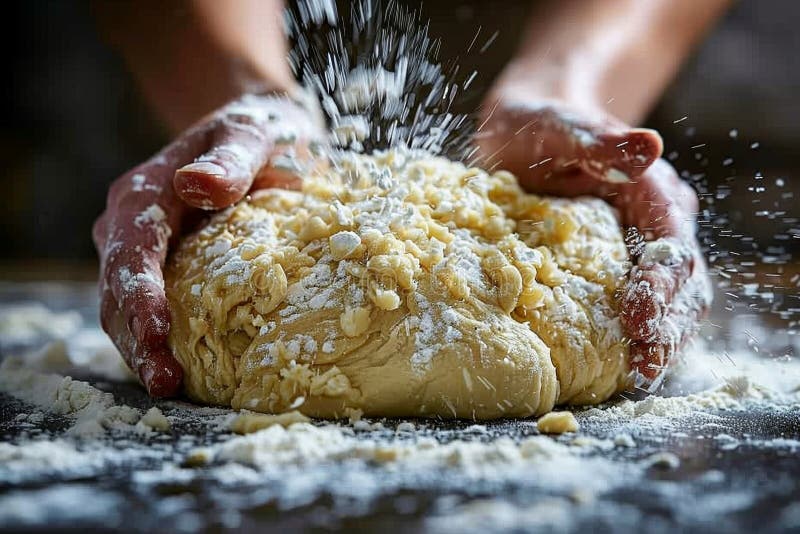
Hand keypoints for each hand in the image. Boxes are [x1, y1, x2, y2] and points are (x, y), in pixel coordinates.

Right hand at [93, 94, 322, 396]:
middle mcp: (132, 225)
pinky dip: (163, 341)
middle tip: (165, 382)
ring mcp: (145, 251)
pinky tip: (187, 371)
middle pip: (118, 290)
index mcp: (146, 193)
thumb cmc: (260, 133)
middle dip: (137, 339)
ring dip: (143, 350)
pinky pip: (154, 310)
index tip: (157, 333)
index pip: (132, 250)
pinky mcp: (166, 269)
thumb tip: (195, 185)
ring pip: (125, 309)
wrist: (260, 134)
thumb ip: (230, 159)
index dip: (141, 295)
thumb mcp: (252, 135)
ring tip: (170, 386)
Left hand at [476, 97, 711, 387]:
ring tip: (642, 374)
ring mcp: (639, 245)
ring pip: (672, 298)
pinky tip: (627, 363)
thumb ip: (601, 140)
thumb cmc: (539, 128)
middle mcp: (655, 219)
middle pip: (681, 279)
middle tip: (644, 364)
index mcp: (649, 188)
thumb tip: (649, 145)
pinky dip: (641, 333)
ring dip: (662, 337)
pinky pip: (642, 303)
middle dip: (668, 323)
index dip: (661, 282)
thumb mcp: (561, 128)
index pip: (669, 241)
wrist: (524, 135)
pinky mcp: (616, 265)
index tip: (642, 315)